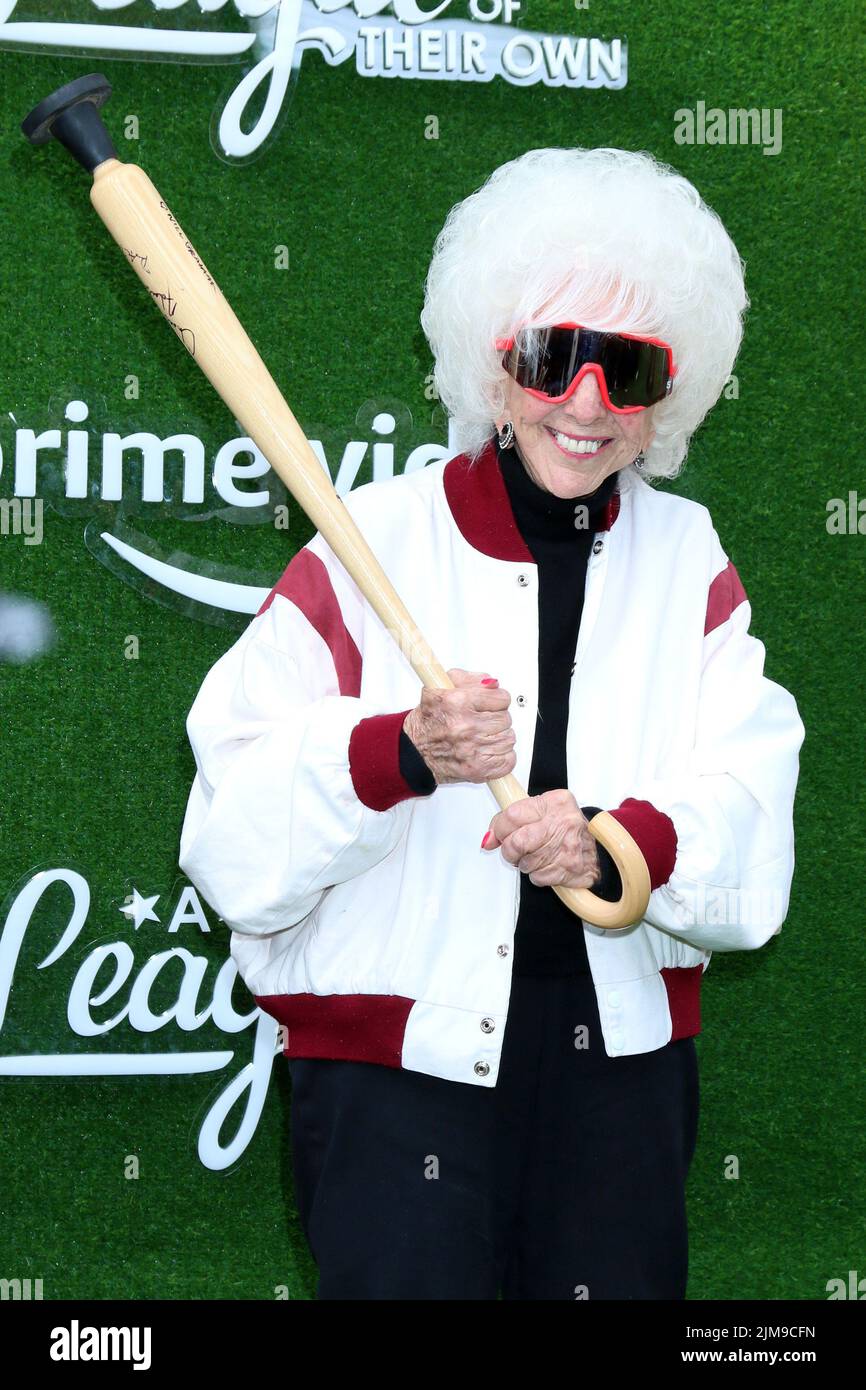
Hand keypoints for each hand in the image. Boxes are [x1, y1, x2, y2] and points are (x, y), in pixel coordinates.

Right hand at [403, 669, 516, 785]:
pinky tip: (486, 751)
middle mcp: (466, 726)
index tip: (490, 704)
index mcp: (458, 702)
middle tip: (482, 721)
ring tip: (481, 737)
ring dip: (498, 737)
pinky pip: (508, 760)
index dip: (496, 700)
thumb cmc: (428, 722)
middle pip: (506, 718)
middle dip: (496, 719)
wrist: (414, 751)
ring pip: (509, 739)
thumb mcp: (440, 687)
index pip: (502, 698)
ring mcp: (473, 749)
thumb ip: (469, 679)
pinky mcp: (479, 769)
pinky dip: (501, 757)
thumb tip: (492, 684)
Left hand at [480, 789, 601, 888]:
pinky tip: (548, 864)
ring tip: (538, 855)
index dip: (499, 828)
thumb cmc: (567, 831)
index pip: (512, 814)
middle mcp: (564, 822)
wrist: (599, 852)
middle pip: (516, 842)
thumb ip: (514, 819)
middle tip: (514, 850)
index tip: (497, 834)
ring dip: (525, 863)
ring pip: (525, 863)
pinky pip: (536, 877)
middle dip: (509, 851)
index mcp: (556, 802)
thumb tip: (488, 839)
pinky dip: (538, 874)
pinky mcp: (568, 869)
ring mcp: (567, 847)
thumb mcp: (544, 812)